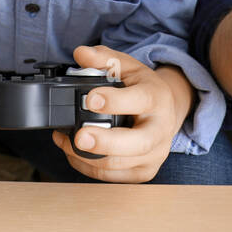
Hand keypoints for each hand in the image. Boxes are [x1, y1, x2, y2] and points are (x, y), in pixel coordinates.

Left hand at [50, 44, 190, 182]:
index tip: (90, 99)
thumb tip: (80, 54)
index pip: (140, 100)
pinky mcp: (144, 172)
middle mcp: (160, 129)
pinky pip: (113, 177)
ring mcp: (154, 155)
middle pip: (137, 143)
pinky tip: (74, 153)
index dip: (115, 101)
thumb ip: (104, 58)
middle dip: (105, 143)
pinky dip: (89, 168)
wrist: (166, 111)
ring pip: (121, 164)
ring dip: (88, 156)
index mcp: (157, 98)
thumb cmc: (143, 88)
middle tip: (79, 137)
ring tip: (65, 141)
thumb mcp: (127, 67)